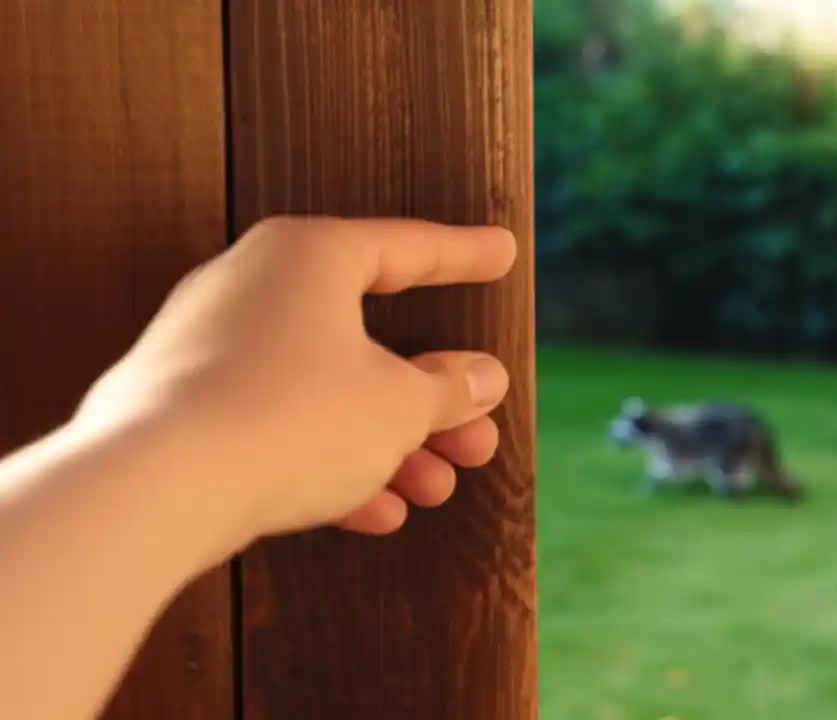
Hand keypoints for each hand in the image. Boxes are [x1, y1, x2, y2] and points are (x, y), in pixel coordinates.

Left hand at [73, 216, 515, 547]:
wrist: (155, 489)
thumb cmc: (288, 419)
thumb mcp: (398, 405)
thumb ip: (447, 389)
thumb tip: (480, 378)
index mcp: (307, 256)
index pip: (405, 246)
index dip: (463, 255)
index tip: (501, 252)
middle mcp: (251, 289)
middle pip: (368, 338)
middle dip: (430, 399)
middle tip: (478, 434)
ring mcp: (209, 352)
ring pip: (323, 392)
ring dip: (387, 443)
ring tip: (436, 486)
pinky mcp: (181, 412)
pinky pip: (274, 429)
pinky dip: (327, 464)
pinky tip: (375, 511)